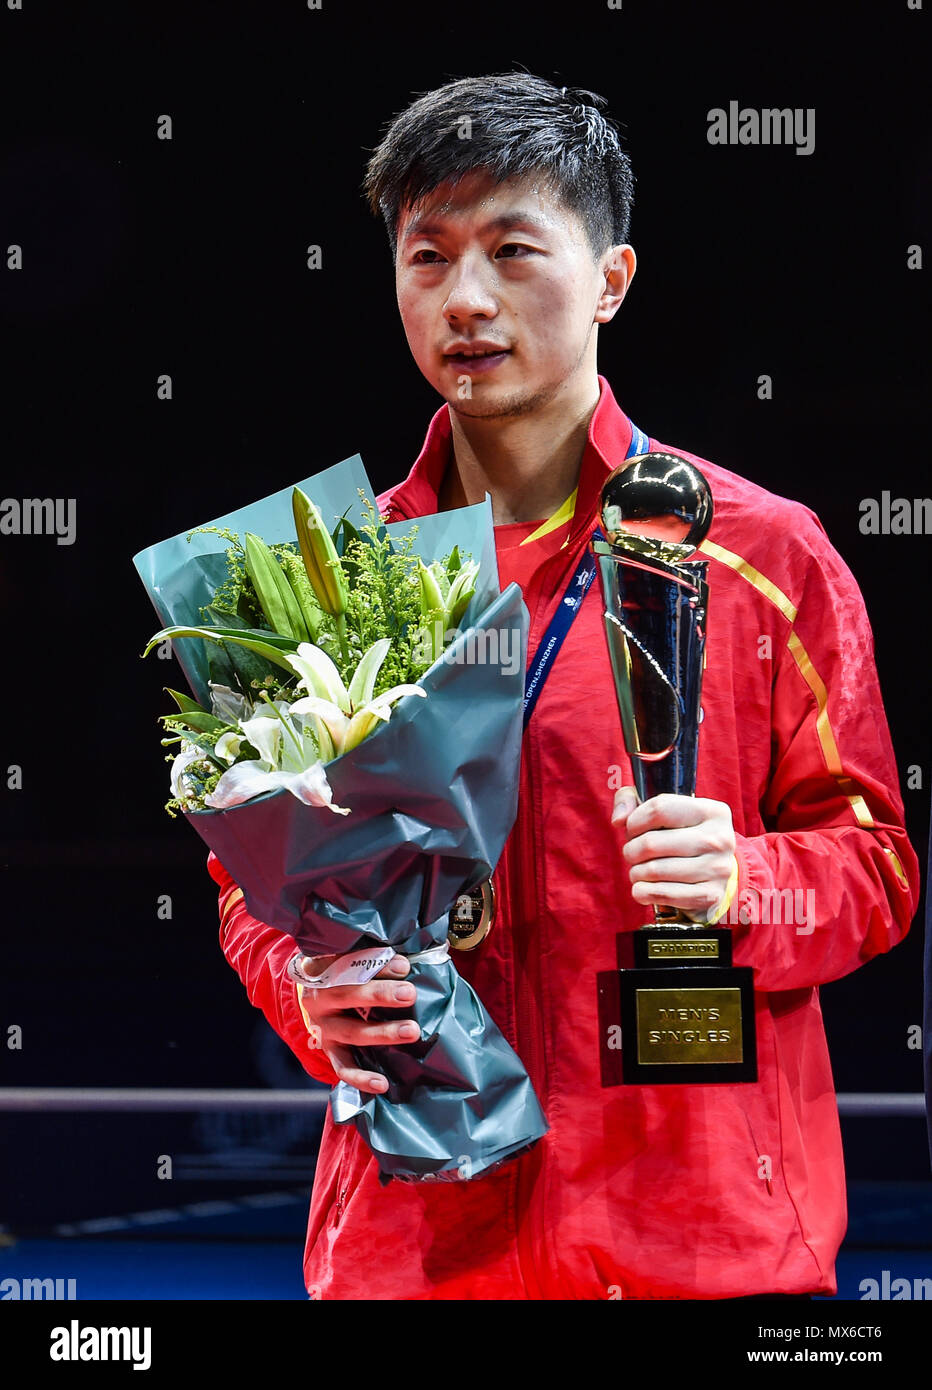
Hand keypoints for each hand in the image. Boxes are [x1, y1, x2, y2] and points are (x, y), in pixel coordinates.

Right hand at [296, 953, 418, 1094]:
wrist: (311, 998)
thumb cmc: (342, 974)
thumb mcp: (349, 962)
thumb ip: (374, 961)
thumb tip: (406, 965)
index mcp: (324, 970)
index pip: (348, 962)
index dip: (376, 964)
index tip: (404, 966)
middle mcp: (319, 999)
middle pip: (349, 995)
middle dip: (381, 995)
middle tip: (409, 994)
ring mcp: (324, 1028)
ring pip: (352, 1032)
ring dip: (383, 1032)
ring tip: (411, 1031)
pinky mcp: (329, 1051)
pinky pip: (343, 1068)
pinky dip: (361, 1078)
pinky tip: (382, 1083)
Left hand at [611, 786, 736, 919]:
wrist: (714, 874)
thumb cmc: (682, 836)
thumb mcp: (662, 809)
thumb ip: (630, 800)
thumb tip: (618, 820)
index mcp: (712, 811)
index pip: (659, 809)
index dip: (635, 821)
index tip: (633, 830)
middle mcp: (719, 839)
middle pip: (651, 843)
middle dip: (631, 850)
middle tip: (633, 854)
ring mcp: (717, 870)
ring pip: (653, 870)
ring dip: (636, 872)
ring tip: (639, 870)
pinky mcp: (710, 896)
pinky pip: (661, 894)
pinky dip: (642, 892)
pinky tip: (644, 887)